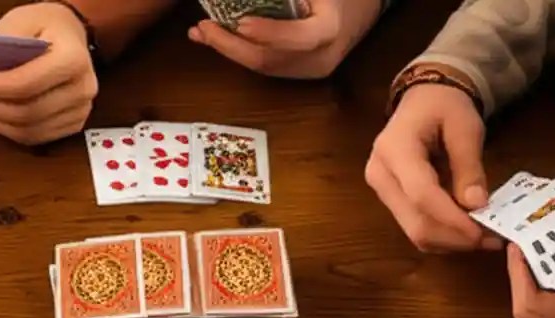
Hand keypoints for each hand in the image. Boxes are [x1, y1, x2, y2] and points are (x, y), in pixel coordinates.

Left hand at [0, 2, 97, 145]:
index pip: (27, 84)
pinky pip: (34, 137)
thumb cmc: (44, 26)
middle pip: (28, 113)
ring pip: (29, 131)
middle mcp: (82, 89)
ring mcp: (80, 111)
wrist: (70, 35)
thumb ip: (1, 49)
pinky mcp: (73, 124)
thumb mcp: (20, 22)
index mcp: (73, 59)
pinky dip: (6, 130)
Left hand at [188, 0, 380, 78]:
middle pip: (270, 59)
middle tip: (203, 27)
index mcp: (331, 29)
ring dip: (227, 50)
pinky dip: (238, 52)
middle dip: (231, 45)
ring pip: (261, 67)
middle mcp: (319, 58)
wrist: (355, 13)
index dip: (271, 33)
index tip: (241, 23)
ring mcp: (306, 71)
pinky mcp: (295, 74)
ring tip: (200, 32)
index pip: (301, 38)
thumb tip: (246, 0)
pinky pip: (263, 66)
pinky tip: (216, 39)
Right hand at [366, 81, 496, 251]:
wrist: (422, 100)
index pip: (421, 194)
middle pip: (415, 221)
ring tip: (483, 236)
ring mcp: (381, 191)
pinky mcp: (390, 201)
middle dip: (454, 236)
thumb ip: (469, 165)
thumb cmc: (444, 106)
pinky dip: (443, 236)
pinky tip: (465, 230)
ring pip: (414, 231)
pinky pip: (415, 227)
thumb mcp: (465, 126)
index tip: (482, 231)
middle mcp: (379, 175)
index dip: (452, 218)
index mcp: (394, 149)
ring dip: (450, 241)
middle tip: (491, 239)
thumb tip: (477, 205)